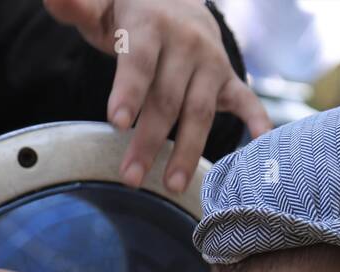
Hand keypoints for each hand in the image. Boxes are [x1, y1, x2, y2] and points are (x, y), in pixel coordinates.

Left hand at [43, 0, 271, 192]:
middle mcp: (186, 44)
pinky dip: (256, 123)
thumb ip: (78, 7)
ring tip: (171, 185)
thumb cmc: (131, 16)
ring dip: (188, 151)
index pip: (140, 61)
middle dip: (149, 139)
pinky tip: (261, 145)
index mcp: (151, 25)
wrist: (178, 3)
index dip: (129, 90)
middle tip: (130, 176)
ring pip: (199, 111)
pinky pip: (246, 102)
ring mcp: (211, 64)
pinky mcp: (229, 80)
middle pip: (167, 98)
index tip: (116, 122)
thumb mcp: (103, 8)